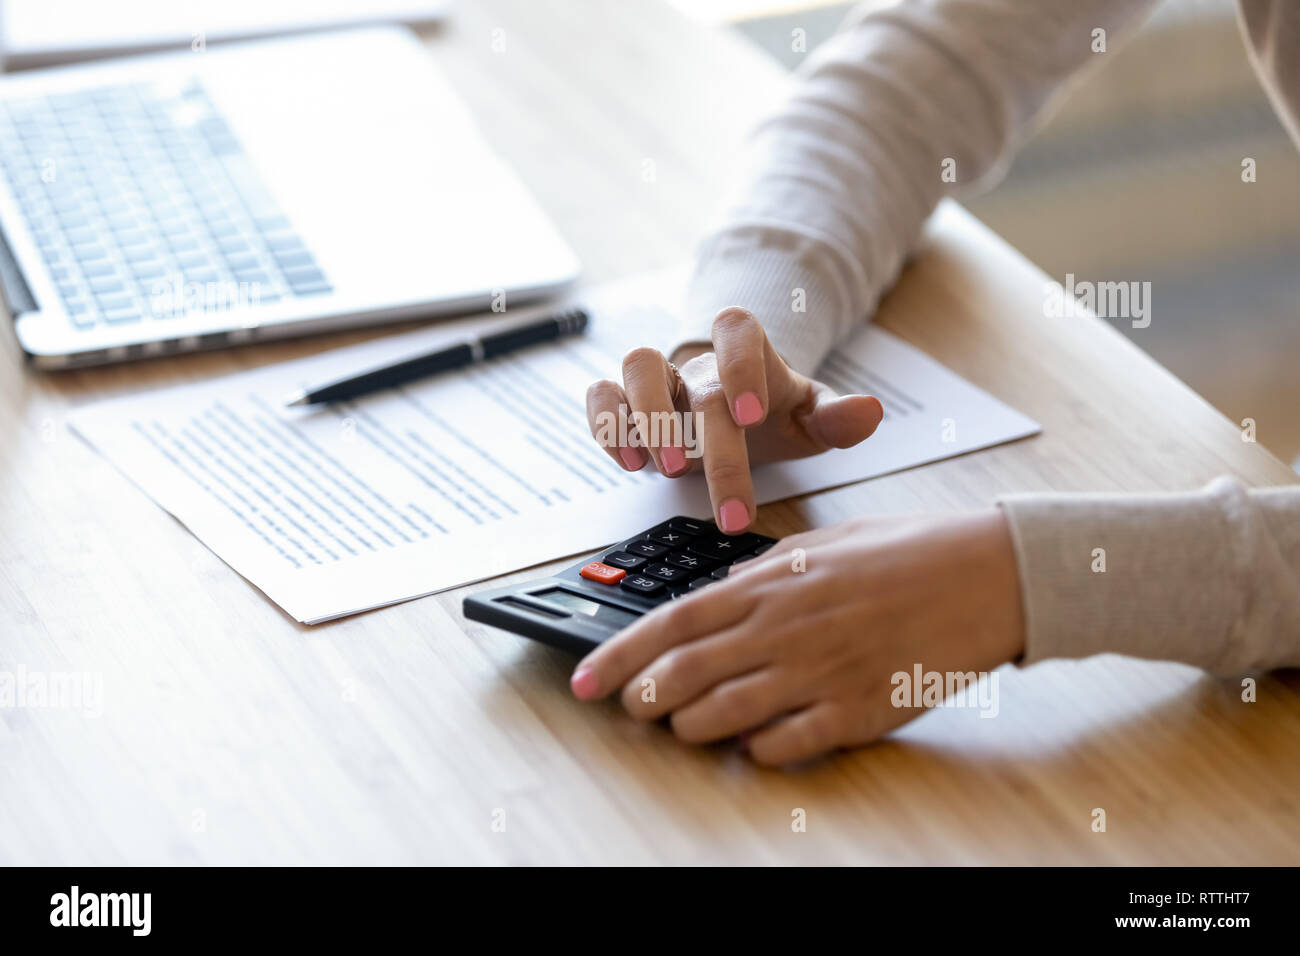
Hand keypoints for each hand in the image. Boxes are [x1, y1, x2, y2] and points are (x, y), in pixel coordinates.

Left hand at [569, 510, 1025, 766]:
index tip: (585, 679)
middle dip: (642, 699)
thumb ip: (764, 569)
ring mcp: (818, 673)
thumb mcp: (824, 542)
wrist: (987, 575)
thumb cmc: (908, 552)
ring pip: (721, 718)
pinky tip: (757, 740)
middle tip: (631, 708)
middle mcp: (784, 629)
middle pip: (683, 676)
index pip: (671, 623)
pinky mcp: (856, 713)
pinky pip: (782, 746)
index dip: (618, 657)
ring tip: (688, 725)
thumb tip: (719, 592)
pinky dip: (756, 749)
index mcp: (771, 583)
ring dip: (691, 728)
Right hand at [585, 307, 883, 532]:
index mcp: (748, 352)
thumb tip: (871, 412)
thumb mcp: (810, 417)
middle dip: (710, 445)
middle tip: (728, 506)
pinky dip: (607, 426)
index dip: (740, 364)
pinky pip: (601, 398)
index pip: (738, 329)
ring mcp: (659, 380)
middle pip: (695, 382)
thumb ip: (837, 417)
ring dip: (647, 420)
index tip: (753, 415)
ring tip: (670, 471)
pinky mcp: (625, 402)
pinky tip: (629, 463)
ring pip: (634, 367)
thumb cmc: (773, 412)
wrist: (733, 408)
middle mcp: (699, 363)